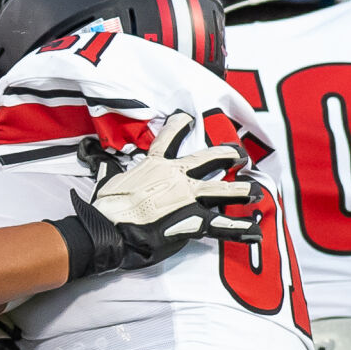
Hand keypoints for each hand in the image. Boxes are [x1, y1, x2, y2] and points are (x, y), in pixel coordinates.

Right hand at [57, 112, 259, 278]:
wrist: (108, 229)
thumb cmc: (105, 207)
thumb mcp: (105, 179)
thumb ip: (107, 166)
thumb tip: (93, 154)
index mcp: (155, 165)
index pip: (169, 138)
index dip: (179, 126)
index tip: (188, 118)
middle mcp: (177, 177)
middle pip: (210, 158)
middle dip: (229, 154)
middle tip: (240, 155)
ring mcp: (188, 198)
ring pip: (225, 190)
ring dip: (244, 191)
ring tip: (257, 191)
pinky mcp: (193, 221)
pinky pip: (223, 225)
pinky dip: (240, 229)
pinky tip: (255, 232)